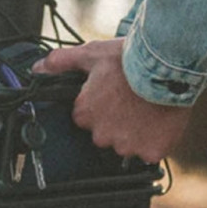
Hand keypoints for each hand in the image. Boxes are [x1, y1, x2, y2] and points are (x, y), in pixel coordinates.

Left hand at [34, 39, 191, 163]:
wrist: (168, 65)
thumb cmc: (129, 59)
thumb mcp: (91, 54)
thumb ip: (62, 63)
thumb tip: (37, 68)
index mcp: (84, 114)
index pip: (86, 119)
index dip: (100, 107)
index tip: (112, 95)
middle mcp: (101, 135)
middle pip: (105, 134)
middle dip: (116, 122)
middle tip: (131, 101)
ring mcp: (127, 145)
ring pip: (128, 145)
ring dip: (136, 133)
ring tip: (147, 109)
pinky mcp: (150, 152)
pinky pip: (150, 153)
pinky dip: (156, 142)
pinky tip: (160, 123)